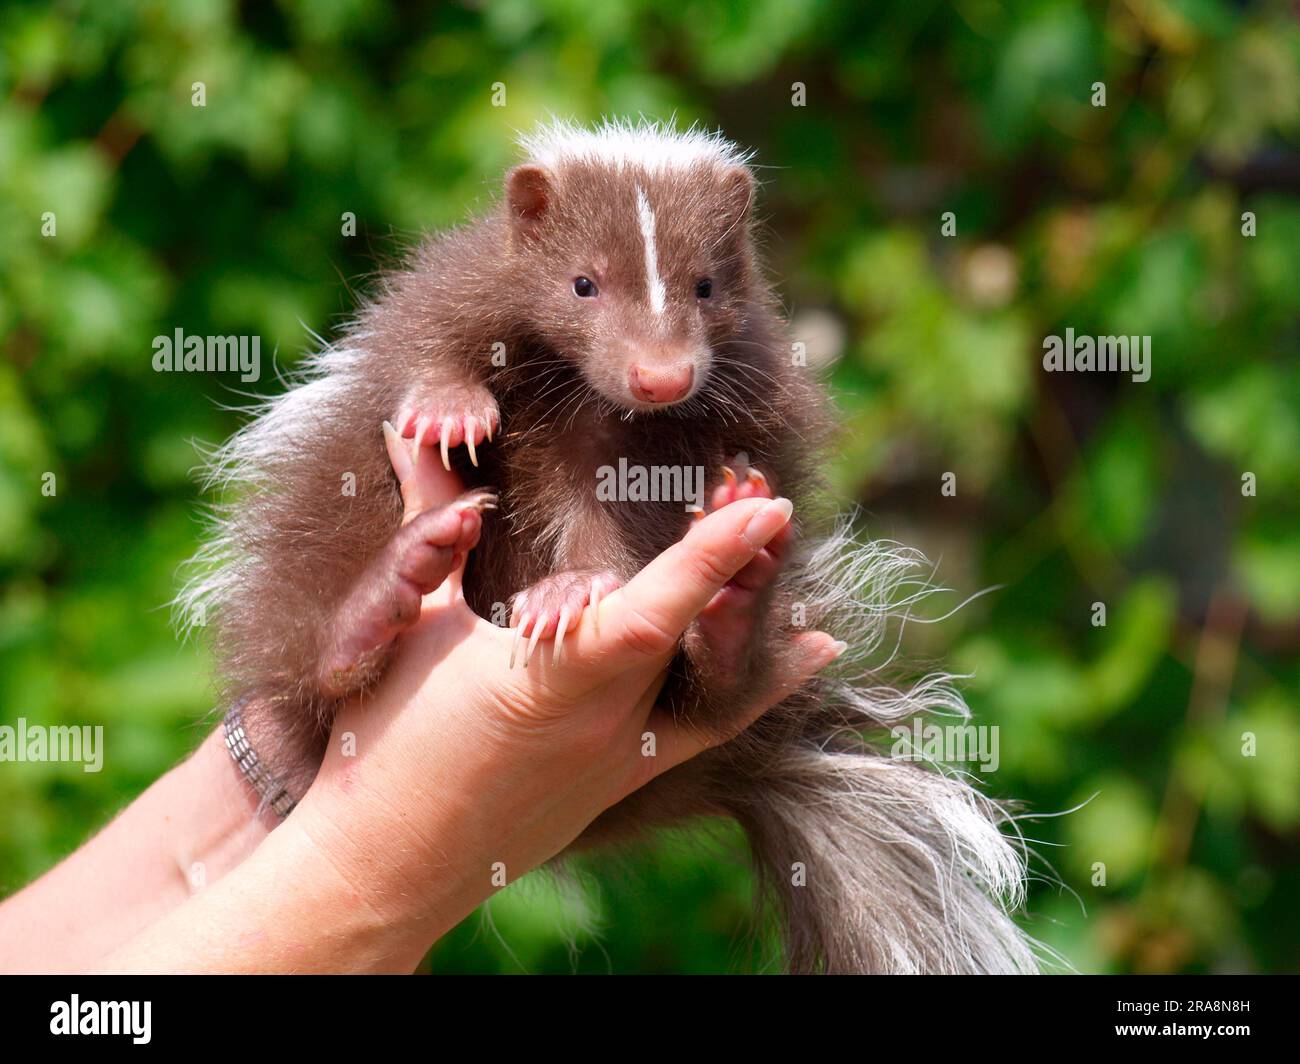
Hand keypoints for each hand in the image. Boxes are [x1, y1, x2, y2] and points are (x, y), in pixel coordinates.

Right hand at [289, 431, 841, 967]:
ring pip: (712, 676)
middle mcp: (600, 725)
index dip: (711, 560)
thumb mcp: (406, 627)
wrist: (384, 865)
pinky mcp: (624, 781)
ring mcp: (621, 760)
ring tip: (778, 538)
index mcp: (545, 682)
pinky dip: (765, 683)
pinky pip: (712, 728)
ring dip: (747, 605)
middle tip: (758, 483)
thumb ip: (426, 521)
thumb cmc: (382, 744)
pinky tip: (817, 647)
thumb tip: (408, 429)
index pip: (649, 616)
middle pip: (695, 634)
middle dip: (734, 558)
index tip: (765, 504)